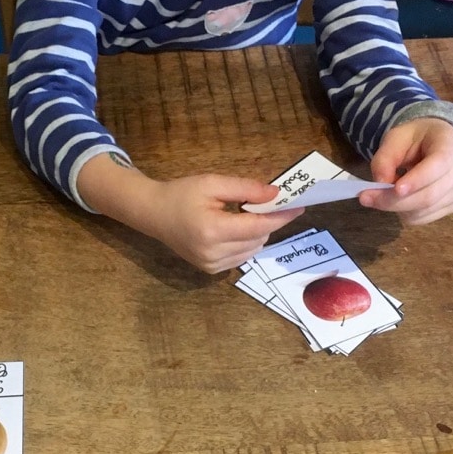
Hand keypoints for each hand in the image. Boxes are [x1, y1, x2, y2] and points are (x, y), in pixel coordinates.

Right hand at [149, 175, 304, 272]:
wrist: (153, 214)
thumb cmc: (182, 194)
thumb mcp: (212, 183)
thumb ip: (245, 189)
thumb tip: (275, 195)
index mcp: (213, 230)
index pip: (258, 226)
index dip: (280, 217)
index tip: (298, 207)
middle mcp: (213, 253)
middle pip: (258, 239)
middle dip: (266, 221)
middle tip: (263, 204)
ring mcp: (211, 265)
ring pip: (253, 250)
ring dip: (257, 233)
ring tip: (242, 216)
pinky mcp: (210, 270)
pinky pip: (241, 257)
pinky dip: (246, 244)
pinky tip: (233, 230)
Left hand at [358, 118, 452, 224]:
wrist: (438, 145)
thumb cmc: (416, 139)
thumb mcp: (396, 138)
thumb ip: (385, 157)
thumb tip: (380, 182)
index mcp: (450, 144)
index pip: (438, 165)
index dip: (417, 180)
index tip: (395, 188)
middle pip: (429, 195)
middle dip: (394, 201)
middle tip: (366, 198)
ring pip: (424, 211)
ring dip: (397, 208)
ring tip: (383, 193)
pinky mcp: (451, 206)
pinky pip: (423, 218)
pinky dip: (405, 213)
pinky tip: (399, 200)